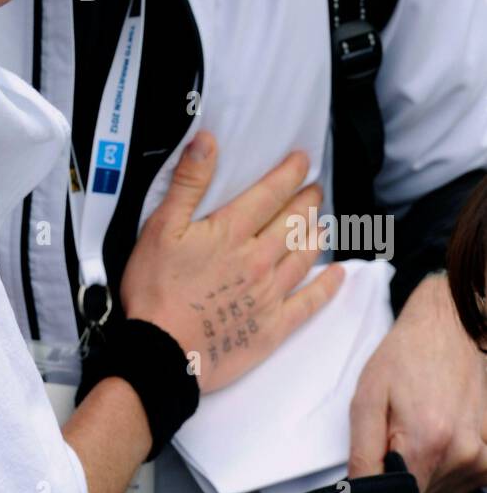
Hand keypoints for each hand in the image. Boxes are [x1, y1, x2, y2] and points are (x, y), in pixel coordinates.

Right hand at [120, 133, 343, 392]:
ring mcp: (269, 294)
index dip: (288, 174)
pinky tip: (338, 275)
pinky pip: (308, 303)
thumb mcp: (160, 227)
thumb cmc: (155, 289)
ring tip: (324, 222)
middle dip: (307, 201)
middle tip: (316, 189)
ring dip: (317, 235)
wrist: (161, 352)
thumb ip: (188, 183)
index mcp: (231, 233)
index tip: (303, 161)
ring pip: (303, 257)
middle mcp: (258, 259)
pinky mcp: (272, 327)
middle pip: (292, 223)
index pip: (269, 194)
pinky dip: (327, 287)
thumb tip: (207, 141)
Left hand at [349, 272, 486, 492]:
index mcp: (427, 442)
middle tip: (396, 432)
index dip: (379, 487)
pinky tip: (437, 435)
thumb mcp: (367, 398)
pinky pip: (461, 482)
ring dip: (423, 470)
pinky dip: (445, 468)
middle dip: (400, 474)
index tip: (375, 461)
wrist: (448, 329)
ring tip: (418, 427)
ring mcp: (481, 457)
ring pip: (439, 492)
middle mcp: (461, 455)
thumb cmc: (405, 357)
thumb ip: (362, 454)